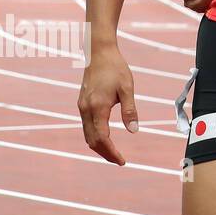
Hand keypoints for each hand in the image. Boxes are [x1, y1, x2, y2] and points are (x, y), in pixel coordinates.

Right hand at [78, 48, 137, 164]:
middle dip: (105, 153)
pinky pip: (86, 126)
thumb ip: (130, 110)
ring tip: (113, 153)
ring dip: (99, 146)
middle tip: (120, 160)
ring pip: (87, 135)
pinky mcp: (82, 104)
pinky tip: (105, 138)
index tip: (122, 161)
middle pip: (92, 141)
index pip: (102, 138)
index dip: (112, 152)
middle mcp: (86, 110)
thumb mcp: (127, 88)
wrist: (99, 53)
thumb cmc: (116, 68)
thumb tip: (134, 131)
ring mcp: (82, 107)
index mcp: (97, 108)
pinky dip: (95, 136)